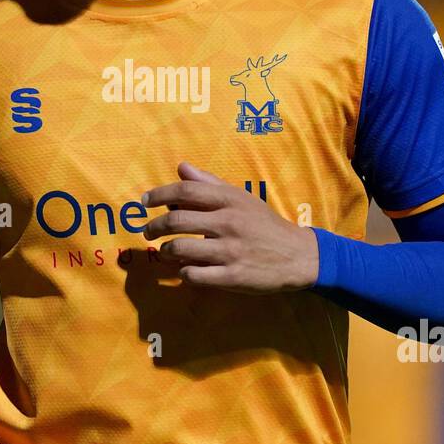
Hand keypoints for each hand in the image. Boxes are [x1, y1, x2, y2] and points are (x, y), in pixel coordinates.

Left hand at [141, 161, 319, 293]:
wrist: (298, 255)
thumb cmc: (264, 224)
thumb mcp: (241, 198)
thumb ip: (210, 183)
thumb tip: (181, 167)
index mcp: (230, 200)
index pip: (185, 191)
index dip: (159, 195)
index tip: (144, 202)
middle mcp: (228, 223)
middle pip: (176, 221)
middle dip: (154, 228)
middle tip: (148, 232)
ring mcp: (230, 251)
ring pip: (180, 249)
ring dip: (165, 251)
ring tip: (165, 252)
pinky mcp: (233, 276)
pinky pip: (194, 275)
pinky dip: (183, 272)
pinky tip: (186, 269)